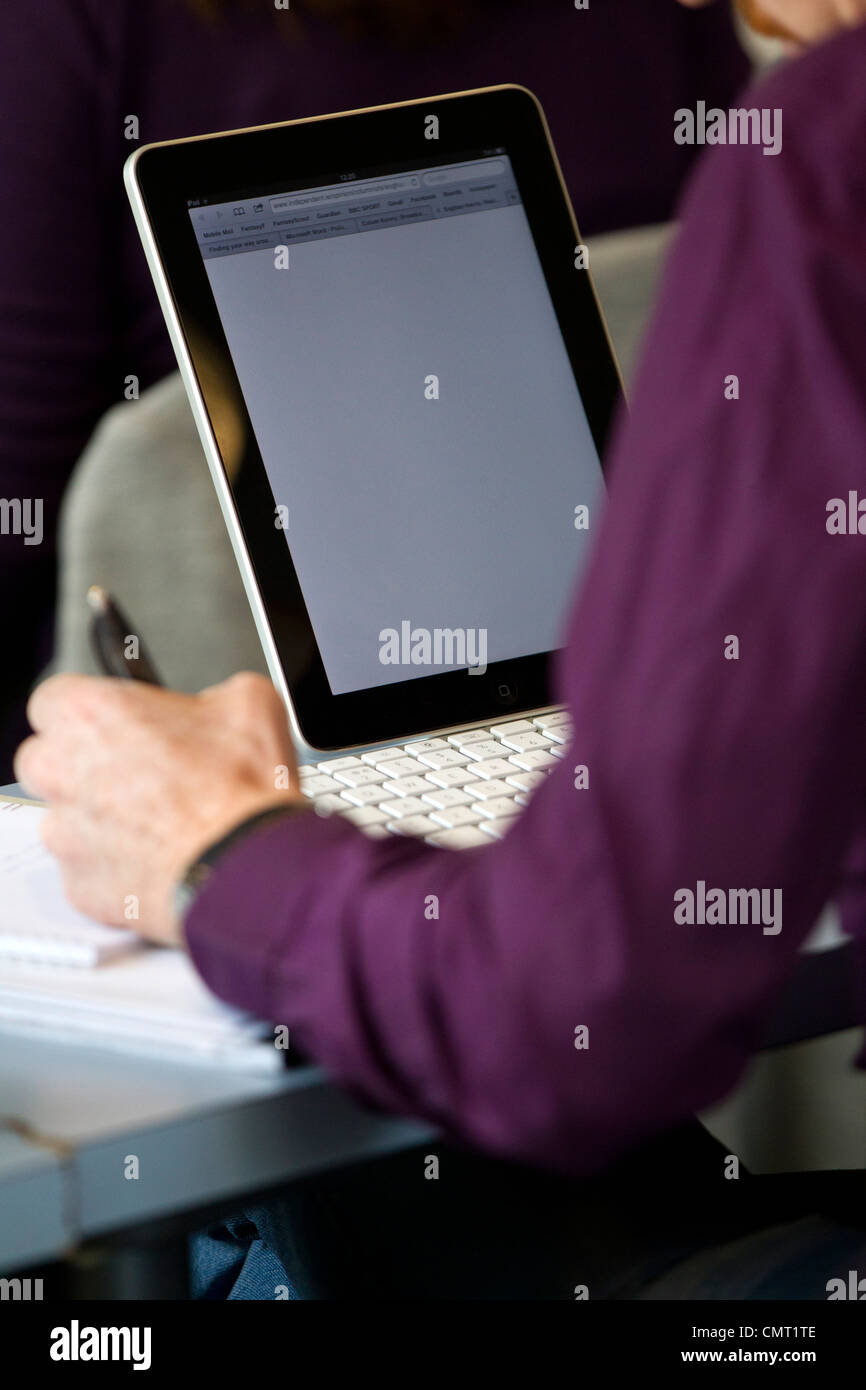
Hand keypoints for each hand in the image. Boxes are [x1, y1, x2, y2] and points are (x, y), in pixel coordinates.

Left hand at [13, 672, 303, 945]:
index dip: (91, 712)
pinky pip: (86, 869)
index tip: (118, 723)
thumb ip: (212, 694)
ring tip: (158, 821)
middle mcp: (59, 771)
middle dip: (83, 764)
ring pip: (65, 819)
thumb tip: (216, 706)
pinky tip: (160, 856)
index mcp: (88, 714)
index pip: (55, 699)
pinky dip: (115, 864)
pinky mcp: (77, 885)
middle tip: (140, 771)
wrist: (248, 866)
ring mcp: (63, 834)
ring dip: (100, 818)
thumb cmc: (240, 790)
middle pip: (47, 759)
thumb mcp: (249, 701)